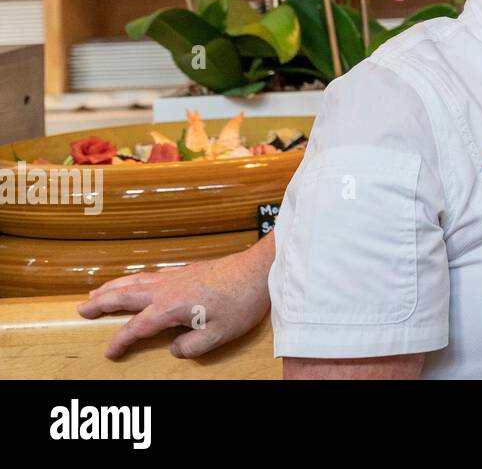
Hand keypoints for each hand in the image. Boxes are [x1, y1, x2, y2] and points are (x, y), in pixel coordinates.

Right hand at [77, 234, 274, 359]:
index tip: (109, 352)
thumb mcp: (219, 334)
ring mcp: (176, 276)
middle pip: (126, 294)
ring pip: (136, 280)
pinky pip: (150, 274)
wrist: (260, 268)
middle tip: (81, 308)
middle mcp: (168, 288)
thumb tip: (173, 349)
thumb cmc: (242, 301)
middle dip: (102, 302)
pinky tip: (134, 281)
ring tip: (95, 292)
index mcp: (171, 306)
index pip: (137, 327)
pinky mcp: (187, 270)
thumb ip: (192, 346)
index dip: (121, 341)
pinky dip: (133, 278)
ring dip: (113, 286)